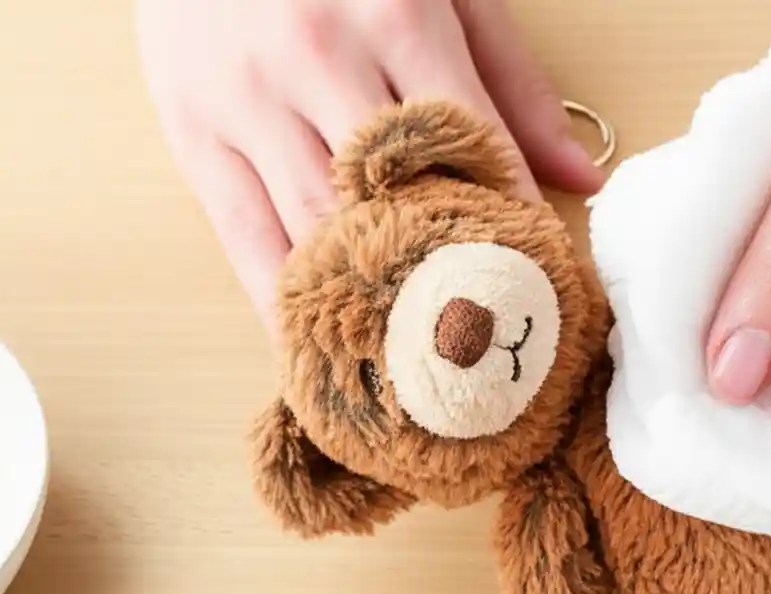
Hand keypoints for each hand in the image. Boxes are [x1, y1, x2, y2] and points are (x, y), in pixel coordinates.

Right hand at [135, 0, 603, 333]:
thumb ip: (510, 76)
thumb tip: (578, 174)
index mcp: (395, 12)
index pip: (473, 150)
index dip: (513, 233)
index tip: (544, 296)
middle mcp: (316, 59)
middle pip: (393, 206)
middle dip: (444, 289)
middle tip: (486, 360)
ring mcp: (245, 102)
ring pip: (314, 234)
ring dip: (366, 315)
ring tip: (412, 379)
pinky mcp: (192, 136)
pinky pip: (242, 242)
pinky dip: (284, 306)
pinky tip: (318, 352)